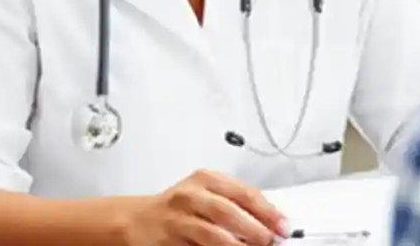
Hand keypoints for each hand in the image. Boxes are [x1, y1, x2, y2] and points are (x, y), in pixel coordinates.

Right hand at [116, 169, 289, 245]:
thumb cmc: (178, 207)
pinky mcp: (168, 242)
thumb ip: (235, 203)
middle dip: (252, 228)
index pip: (243, 192)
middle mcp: (189, 197)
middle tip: (269, 240)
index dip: (266, 211)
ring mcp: (177, 220)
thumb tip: (271, 222)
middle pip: (226, 211)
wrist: (136, 221)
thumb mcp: (206, 193)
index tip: (283, 226)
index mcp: (205, 180)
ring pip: (210, 234)